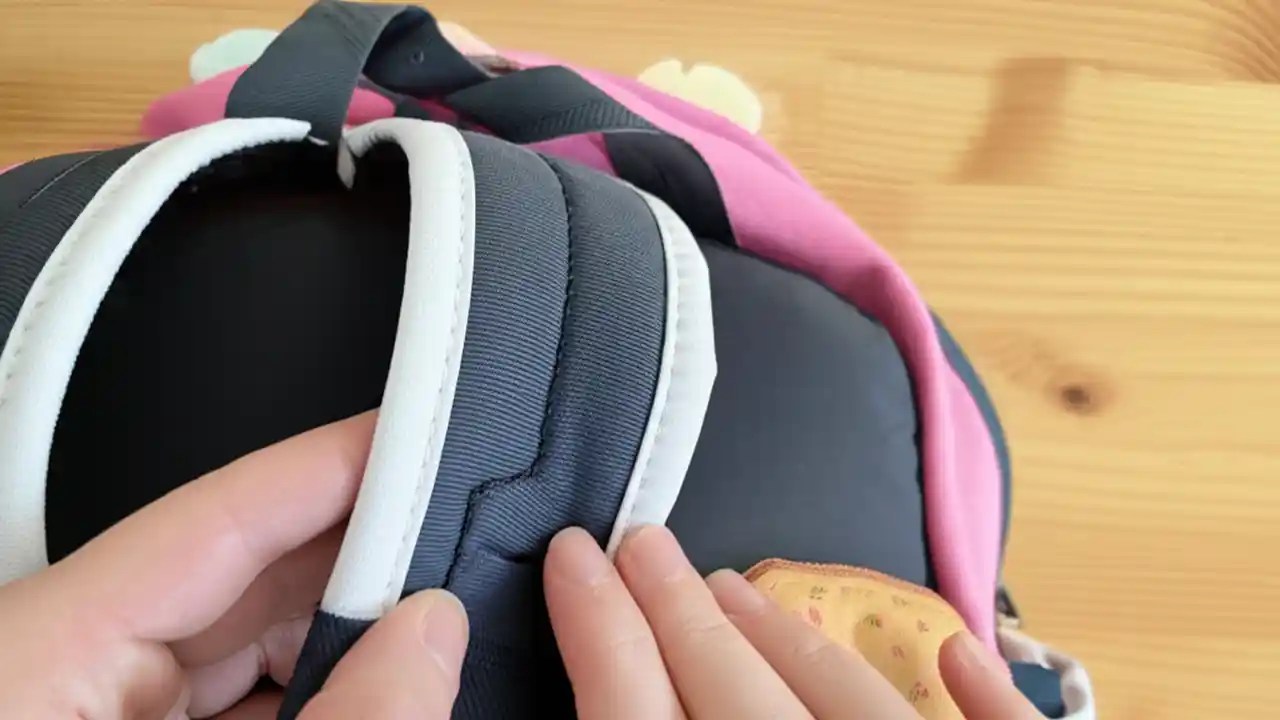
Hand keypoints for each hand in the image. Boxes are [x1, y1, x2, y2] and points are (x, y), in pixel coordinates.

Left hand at [0, 414, 468, 718]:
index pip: (211, 515)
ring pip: (249, 637)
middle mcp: (63, 666)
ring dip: (347, 634)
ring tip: (437, 624)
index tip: (424, 431)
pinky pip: (236, 693)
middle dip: (361, 560)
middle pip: (240, 572)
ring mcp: (95, 704)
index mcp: (37, 655)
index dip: (331, 465)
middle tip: (459, 545)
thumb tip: (429, 636)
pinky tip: (384, 686)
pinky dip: (313, 688)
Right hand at [543, 525, 1043, 718]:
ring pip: (845, 706)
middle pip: (732, 696)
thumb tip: (616, 684)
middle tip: (637, 540)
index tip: (573, 556)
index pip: (634, 719)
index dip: (600, 631)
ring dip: (786, 637)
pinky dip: (989, 700)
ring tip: (732, 585)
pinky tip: (959, 645)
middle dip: (676, 610)